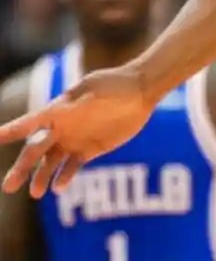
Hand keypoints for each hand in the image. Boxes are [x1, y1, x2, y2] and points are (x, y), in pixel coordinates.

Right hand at [0, 67, 155, 196]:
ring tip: (36, 193)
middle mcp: (59, 128)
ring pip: (50, 163)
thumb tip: (58, 109)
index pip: (28, 124)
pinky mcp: (89, 150)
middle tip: (8, 186)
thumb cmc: (113, 85)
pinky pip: (72, 167)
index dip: (11, 132)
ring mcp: (73, 140)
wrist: (139, 91)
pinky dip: (65, 177)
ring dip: (41, 177)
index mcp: (55, 110)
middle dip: (21, 168)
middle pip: (35, 151)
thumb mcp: (92, 90)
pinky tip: (59, 188)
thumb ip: (75, 103)